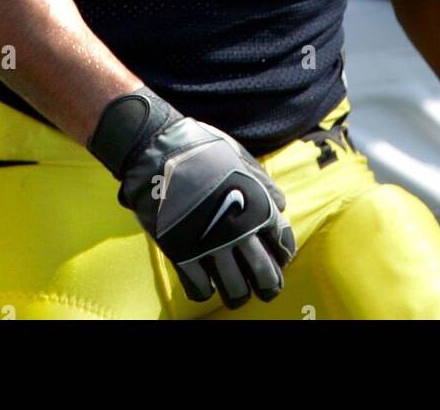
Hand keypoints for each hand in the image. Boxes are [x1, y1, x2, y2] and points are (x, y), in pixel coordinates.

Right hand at [88, 88, 295, 307]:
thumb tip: (281, 205)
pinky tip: (205, 281)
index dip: (282, 254)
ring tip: (236, 289)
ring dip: (239, 293)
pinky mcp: (182, 253)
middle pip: (266, 276)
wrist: (156, 147)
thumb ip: (262, 182)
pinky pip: (201, 291)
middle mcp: (239, 230)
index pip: (283, 244)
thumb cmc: (199, 146)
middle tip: (264, 286)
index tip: (277, 256)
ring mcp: (210, 245)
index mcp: (257, 205)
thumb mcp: (239, 155)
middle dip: (269, 285)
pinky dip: (206, 291)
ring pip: (236, 291)